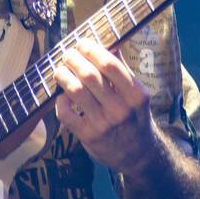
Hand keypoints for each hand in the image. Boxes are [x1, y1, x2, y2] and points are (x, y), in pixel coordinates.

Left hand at [53, 38, 159, 175]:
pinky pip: (67, 114)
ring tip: (60, 70)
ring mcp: (104, 124)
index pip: (109, 65)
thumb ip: (123, 70)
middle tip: (67, 55)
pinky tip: (62, 96)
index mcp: (136, 94)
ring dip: (63, 76)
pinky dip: (60, 101)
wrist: (139, 155)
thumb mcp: (137, 94)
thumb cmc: (135, 117)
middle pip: (90, 75)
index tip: (82, 44)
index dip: (91, 50)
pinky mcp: (89, 137)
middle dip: (74, 60)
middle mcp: (121, 109)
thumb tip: (110, 44)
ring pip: (76, 91)